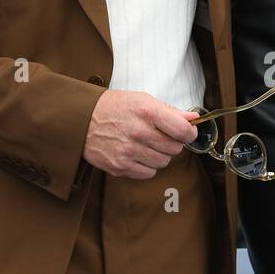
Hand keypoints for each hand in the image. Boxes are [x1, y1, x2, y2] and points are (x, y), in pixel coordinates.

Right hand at [82, 90, 198, 179]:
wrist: (81, 119)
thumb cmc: (113, 107)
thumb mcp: (141, 100)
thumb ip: (169, 111)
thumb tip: (193, 118)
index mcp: (147, 111)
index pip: (183, 130)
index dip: (189, 132)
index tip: (185, 132)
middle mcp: (139, 132)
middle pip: (175, 149)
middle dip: (172, 143)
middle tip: (159, 136)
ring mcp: (129, 151)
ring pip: (163, 162)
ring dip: (158, 155)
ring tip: (145, 144)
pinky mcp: (120, 166)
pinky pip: (148, 173)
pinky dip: (146, 166)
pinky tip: (136, 154)